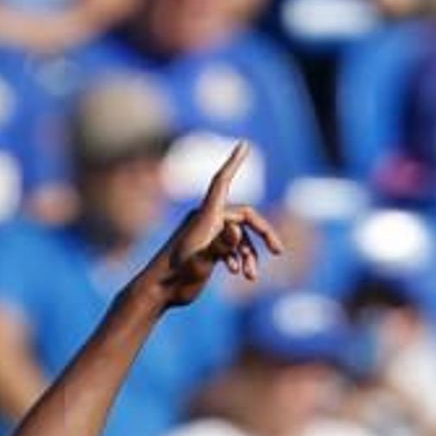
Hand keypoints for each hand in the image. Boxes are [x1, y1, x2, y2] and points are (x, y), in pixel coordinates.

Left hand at [149, 144, 281, 308]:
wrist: (157, 292)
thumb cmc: (176, 278)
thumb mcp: (200, 263)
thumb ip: (219, 247)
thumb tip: (236, 231)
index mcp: (205, 217)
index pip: (222, 182)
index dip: (234, 162)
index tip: (244, 144)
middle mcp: (207, 220)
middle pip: (244, 216)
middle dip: (263, 234)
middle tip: (278, 251)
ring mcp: (207, 234)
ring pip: (239, 235)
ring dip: (250, 254)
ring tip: (251, 277)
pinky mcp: (205, 247)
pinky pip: (230, 245)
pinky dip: (239, 258)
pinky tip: (239, 274)